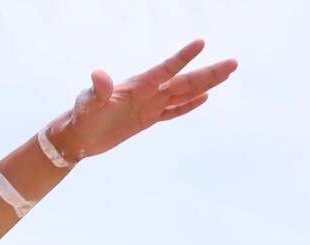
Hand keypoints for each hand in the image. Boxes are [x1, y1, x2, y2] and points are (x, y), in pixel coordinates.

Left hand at [55, 40, 235, 158]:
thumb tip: (98, 75)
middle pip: (184, 81)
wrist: (77, 136)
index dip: (182, 58)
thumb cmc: (81, 117)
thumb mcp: (87, 104)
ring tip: (228, 74)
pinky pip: (173, 110)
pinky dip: (188, 105)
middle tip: (233, 63)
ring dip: (205, 84)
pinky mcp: (147, 119)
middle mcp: (148, 92)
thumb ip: (97, 90)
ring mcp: (149, 105)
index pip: (165, 70)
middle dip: (208, 72)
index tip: (201, 43)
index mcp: (138, 86)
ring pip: (183, 93)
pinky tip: (205, 97)